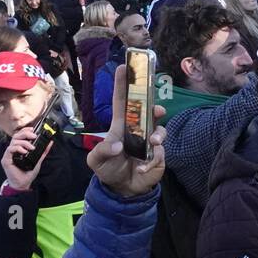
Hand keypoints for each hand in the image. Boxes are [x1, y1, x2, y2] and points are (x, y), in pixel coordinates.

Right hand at [0, 123, 53, 190]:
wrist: (23, 183)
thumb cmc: (28, 172)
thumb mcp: (38, 159)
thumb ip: (43, 151)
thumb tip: (50, 142)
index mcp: (20, 148)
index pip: (20, 135)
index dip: (25, 130)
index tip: (33, 129)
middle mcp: (13, 150)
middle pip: (16, 136)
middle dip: (25, 134)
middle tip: (34, 136)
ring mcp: (9, 154)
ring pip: (13, 142)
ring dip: (24, 142)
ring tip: (32, 147)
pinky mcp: (6, 159)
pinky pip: (9, 150)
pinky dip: (17, 148)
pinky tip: (24, 151)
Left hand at [88, 63, 166, 195]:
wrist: (123, 190)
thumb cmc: (108, 169)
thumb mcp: (96, 161)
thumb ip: (102, 151)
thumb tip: (118, 145)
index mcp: (121, 126)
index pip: (122, 101)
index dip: (122, 84)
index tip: (124, 67)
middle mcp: (138, 130)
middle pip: (148, 111)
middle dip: (154, 106)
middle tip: (157, 110)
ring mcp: (150, 142)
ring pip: (160, 130)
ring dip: (158, 135)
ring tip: (153, 144)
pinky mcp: (158, 155)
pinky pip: (161, 152)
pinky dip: (153, 160)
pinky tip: (143, 168)